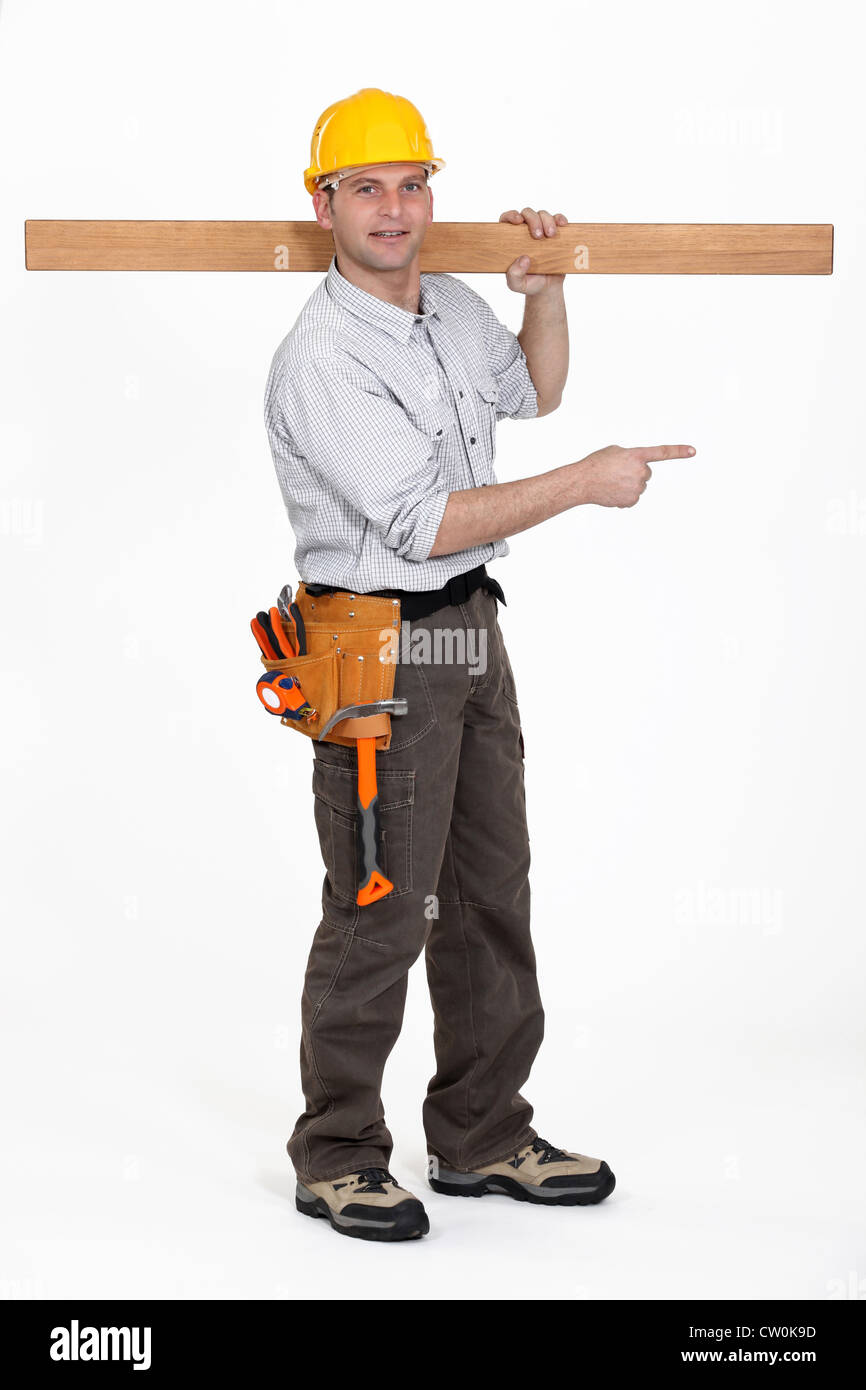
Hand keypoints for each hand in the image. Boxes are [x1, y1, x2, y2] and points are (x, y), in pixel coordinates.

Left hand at [500, 207, 567, 295]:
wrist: (547, 288)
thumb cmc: (528, 283)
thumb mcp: (517, 284)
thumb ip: (514, 275)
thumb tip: (524, 258)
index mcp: (511, 239)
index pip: (506, 219)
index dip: (511, 215)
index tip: (518, 221)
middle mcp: (525, 231)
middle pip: (527, 214)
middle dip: (533, 220)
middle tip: (538, 236)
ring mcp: (541, 230)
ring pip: (543, 214)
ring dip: (548, 221)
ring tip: (551, 235)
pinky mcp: (555, 232)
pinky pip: (558, 219)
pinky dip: (560, 219)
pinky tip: (563, 225)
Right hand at [574, 443, 696, 507]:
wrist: (583, 482)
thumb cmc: (596, 464)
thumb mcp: (615, 451)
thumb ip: (632, 455)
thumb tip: (637, 466)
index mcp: (637, 455)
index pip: (662, 452)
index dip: (679, 451)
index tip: (693, 451)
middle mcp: (640, 471)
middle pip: (646, 473)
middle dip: (635, 473)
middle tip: (618, 472)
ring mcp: (637, 487)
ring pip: (639, 486)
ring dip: (629, 484)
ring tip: (612, 482)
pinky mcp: (632, 500)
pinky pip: (633, 497)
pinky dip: (624, 495)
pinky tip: (612, 491)